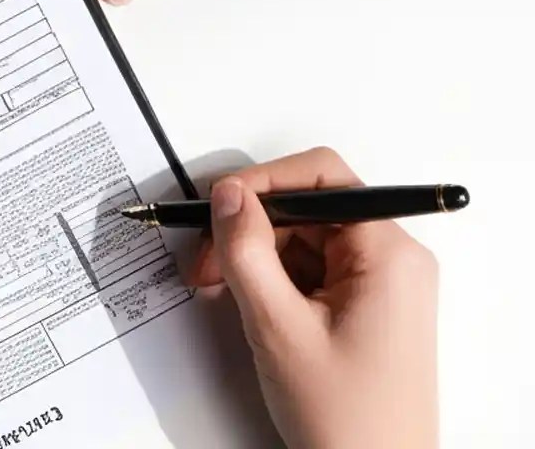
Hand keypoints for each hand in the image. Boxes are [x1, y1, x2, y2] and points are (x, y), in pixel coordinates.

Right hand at [187, 148, 438, 447]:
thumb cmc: (347, 420)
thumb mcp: (279, 327)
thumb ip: (248, 252)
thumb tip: (229, 196)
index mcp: (389, 255)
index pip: (323, 177)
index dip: (263, 182)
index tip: (218, 204)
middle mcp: (391, 261)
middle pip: (307, 208)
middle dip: (250, 228)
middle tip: (205, 260)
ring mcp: (378, 285)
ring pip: (303, 240)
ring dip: (255, 256)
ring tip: (219, 288)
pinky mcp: (362, 307)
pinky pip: (309, 270)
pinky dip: (270, 280)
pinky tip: (247, 304)